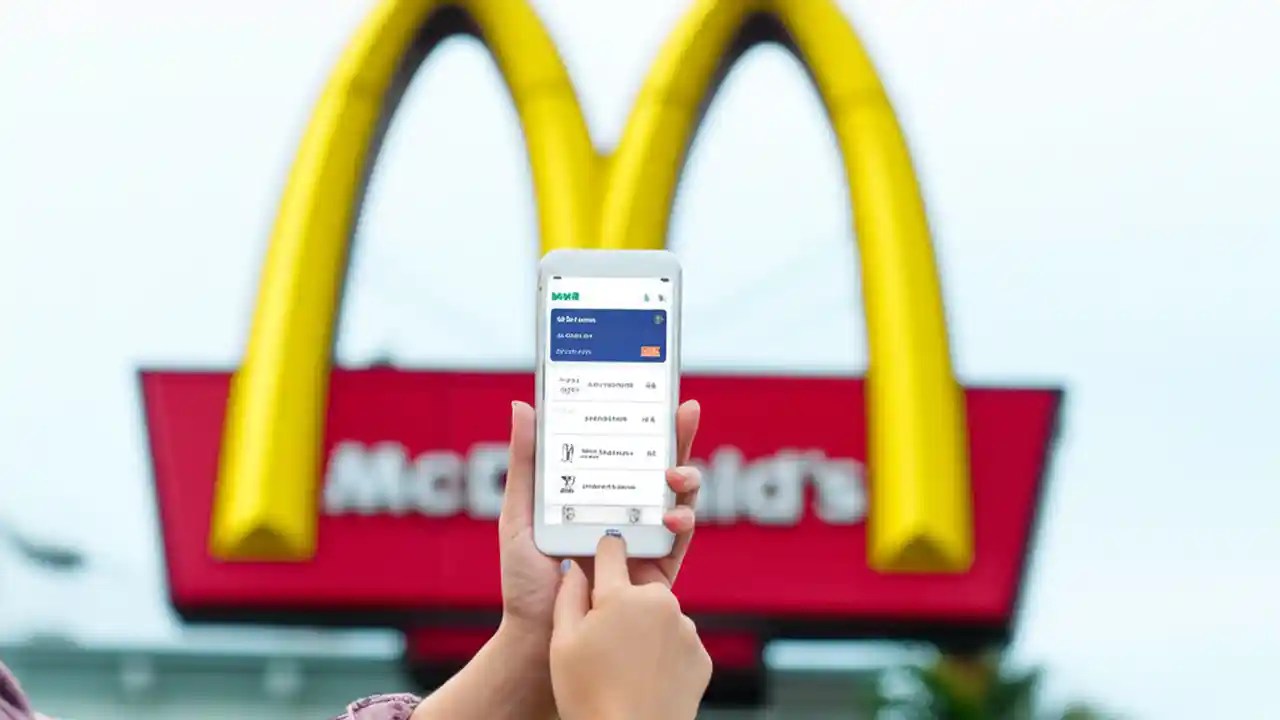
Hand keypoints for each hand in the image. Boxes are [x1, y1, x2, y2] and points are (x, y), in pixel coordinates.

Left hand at [410, 401, 701, 719]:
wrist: (537, 642)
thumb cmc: (524, 582)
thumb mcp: (518, 516)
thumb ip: (526, 464)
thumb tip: (523, 405)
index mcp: (593, 497)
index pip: (624, 450)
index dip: (644, 421)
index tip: (657, 391)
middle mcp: (622, 515)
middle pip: (658, 468)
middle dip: (677, 438)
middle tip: (684, 412)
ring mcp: (641, 543)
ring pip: (677, 500)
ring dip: (685, 480)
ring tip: (675, 473)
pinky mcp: (655, 574)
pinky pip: (678, 544)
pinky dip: (683, 525)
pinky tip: (674, 516)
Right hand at [550, 534, 711, 719]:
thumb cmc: (589, 697)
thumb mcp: (562, 643)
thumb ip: (568, 595)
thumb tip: (576, 569)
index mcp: (622, 595)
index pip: (612, 549)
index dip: (602, 554)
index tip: (599, 563)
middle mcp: (661, 603)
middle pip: (638, 587)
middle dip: (623, 602)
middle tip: (605, 638)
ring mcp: (686, 630)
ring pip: (660, 615)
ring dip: (646, 628)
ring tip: (625, 666)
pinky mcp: (701, 655)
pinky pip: (678, 642)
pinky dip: (664, 653)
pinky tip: (646, 677)